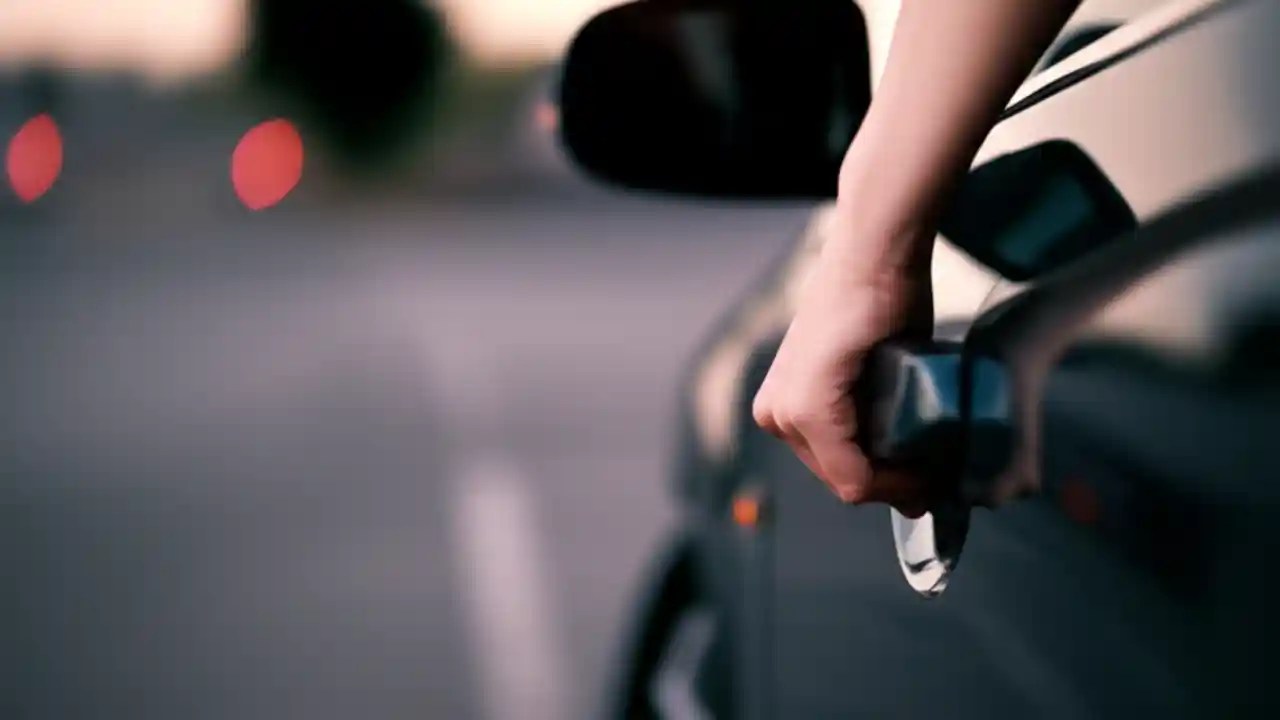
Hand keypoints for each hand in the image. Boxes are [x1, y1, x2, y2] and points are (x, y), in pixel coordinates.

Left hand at [752, 205, 933, 516]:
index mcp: (784, 409)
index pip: (837, 475)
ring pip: (851, 481)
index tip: (929, 477)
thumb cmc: (882, 305)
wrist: (875, 259)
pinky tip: (921, 464)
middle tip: (937, 472)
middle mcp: (776, 416)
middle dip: (893, 485)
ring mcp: (786, 414)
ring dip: (897, 481)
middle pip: (843, 481)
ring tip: (934, 465)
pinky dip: (892, 477)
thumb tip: (915, 503)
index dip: (888, 486)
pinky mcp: (807, 409)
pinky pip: (852, 473)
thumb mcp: (879, 378)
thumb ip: (885, 429)